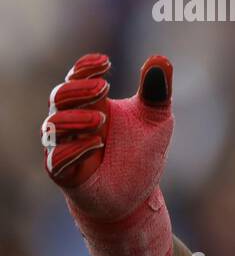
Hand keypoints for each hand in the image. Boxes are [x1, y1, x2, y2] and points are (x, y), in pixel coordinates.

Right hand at [42, 53, 175, 255]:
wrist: (136, 196)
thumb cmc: (141, 154)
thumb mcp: (156, 120)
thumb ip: (157, 91)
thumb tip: (161, 59)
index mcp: (92, 104)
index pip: (78, 78)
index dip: (86, 68)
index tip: (106, 62)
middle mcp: (73, 123)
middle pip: (59, 97)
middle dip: (78, 89)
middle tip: (104, 87)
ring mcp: (65, 148)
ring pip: (53, 126)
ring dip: (75, 119)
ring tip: (101, 119)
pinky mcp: (65, 174)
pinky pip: (58, 159)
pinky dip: (76, 150)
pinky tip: (98, 145)